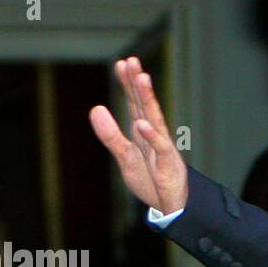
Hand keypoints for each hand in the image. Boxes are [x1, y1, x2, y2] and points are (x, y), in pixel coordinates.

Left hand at [89, 56, 188, 213]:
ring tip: (142, 78)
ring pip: (155, 118)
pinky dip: (151, 136)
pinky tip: (141, 123)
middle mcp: (154, 135)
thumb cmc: (151, 179)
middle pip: (145, 105)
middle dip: (138, 83)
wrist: (172, 205)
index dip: (128, 84)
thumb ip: (111, 135)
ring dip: (148, 99)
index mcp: (143, 132)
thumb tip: (95, 109)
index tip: (122, 63)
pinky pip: (160, 147)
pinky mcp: (167, 164)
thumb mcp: (125, 156)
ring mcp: (162, 147)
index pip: (135, 103)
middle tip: (132, 61)